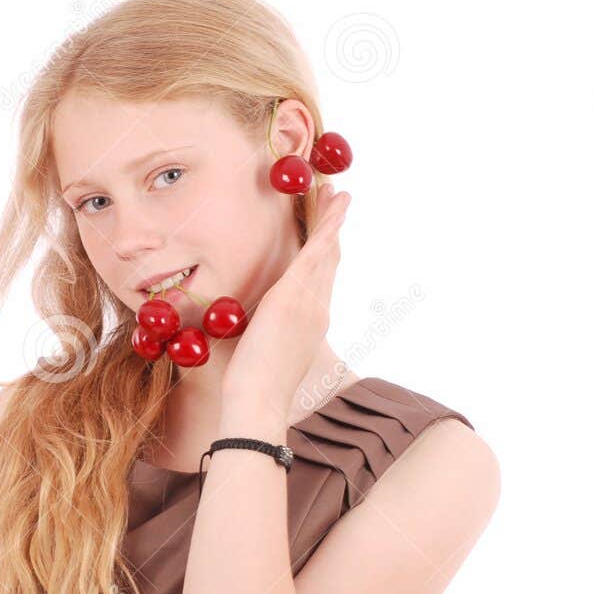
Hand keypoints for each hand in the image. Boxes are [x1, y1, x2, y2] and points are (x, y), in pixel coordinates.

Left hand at [222, 183, 351, 414]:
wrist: (258, 402)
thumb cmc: (254, 389)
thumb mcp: (266, 354)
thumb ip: (269, 335)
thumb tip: (259, 327)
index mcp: (310, 322)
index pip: (322, 280)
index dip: (328, 252)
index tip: (330, 233)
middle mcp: (318, 309)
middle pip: (330, 260)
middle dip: (335, 228)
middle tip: (340, 198)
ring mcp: (309, 302)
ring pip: (327, 251)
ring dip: (333, 219)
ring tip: (338, 192)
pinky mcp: (294, 296)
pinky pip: (316, 253)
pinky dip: (327, 227)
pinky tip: (334, 205)